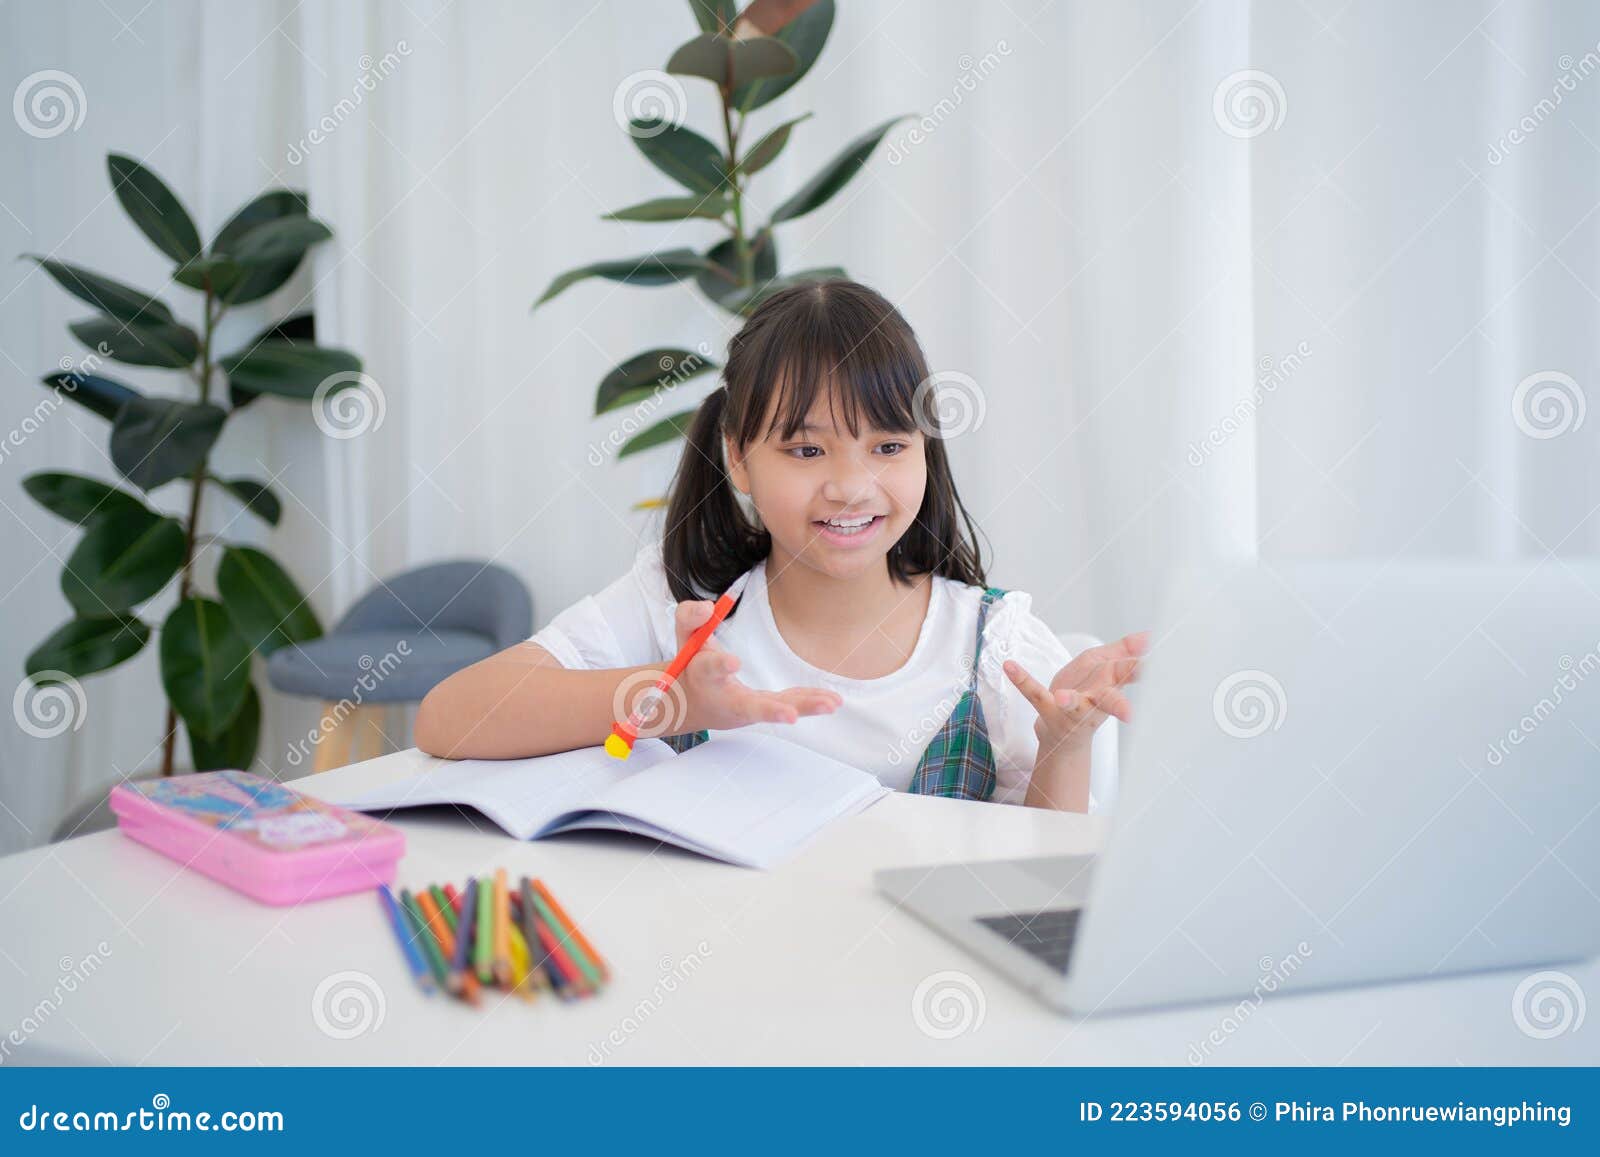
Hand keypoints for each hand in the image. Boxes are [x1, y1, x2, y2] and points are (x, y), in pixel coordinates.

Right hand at [664, 600, 841, 732]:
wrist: (691, 703)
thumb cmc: (690, 665)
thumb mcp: (684, 636)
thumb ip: (690, 617)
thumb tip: (708, 607)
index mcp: (704, 676)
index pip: (710, 668)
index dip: (720, 664)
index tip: (733, 662)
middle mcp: (727, 697)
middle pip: (749, 706)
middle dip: (770, 711)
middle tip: (791, 715)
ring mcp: (748, 708)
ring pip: (777, 709)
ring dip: (804, 707)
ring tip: (831, 704)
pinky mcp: (764, 708)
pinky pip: (789, 703)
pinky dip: (810, 701)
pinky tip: (832, 700)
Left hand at [1003, 631, 1148, 761]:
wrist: (1062, 732)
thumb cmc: (1087, 696)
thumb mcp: (1106, 671)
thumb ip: (1123, 651)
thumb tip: (1146, 636)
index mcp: (1110, 686)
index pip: (1128, 675)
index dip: (1140, 668)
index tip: (1155, 662)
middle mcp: (1093, 701)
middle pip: (1109, 701)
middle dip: (1119, 706)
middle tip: (1128, 714)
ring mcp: (1069, 708)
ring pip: (1073, 705)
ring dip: (1069, 702)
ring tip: (1061, 697)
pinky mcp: (1046, 709)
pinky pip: (1034, 693)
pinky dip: (1022, 679)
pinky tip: (1010, 666)